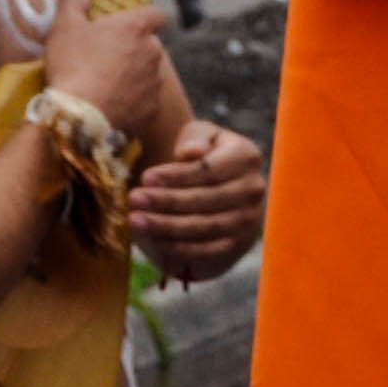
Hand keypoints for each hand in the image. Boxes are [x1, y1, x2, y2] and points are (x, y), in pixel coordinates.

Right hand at [37, 4, 167, 132]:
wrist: (79, 115)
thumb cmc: (71, 64)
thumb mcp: (64, 27)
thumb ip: (74, 2)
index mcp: (136, 28)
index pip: (157, 13)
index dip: (145, 17)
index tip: (129, 23)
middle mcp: (154, 51)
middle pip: (150, 45)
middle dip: (134, 49)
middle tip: (106, 57)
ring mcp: (156, 81)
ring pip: (150, 72)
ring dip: (135, 75)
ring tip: (106, 84)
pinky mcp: (153, 107)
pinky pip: (146, 99)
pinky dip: (134, 100)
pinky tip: (112, 104)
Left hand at [129, 121, 265, 276]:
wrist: (222, 187)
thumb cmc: (204, 155)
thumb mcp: (200, 136)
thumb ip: (195, 138)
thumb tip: (191, 152)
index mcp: (246, 156)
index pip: (209, 170)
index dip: (177, 176)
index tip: (146, 178)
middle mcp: (254, 189)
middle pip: (206, 199)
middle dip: (166, 201)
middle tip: (134, 199)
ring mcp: (249, 219)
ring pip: (205, 226)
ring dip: (167, 226)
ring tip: (136, 220)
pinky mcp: (239, 243)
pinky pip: (208, 250)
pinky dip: (180, 248)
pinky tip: (153, 241)